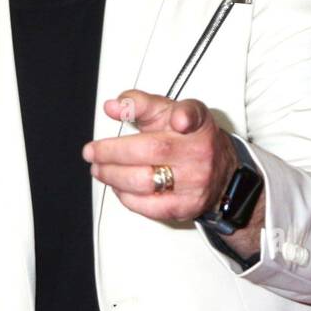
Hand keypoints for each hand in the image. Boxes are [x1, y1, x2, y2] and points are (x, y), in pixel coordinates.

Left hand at [82, 89, 236, 221]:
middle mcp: (200, 151)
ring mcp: (195, 182)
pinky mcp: (186, 206)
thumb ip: (139, 104)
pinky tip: (118, 186)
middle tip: (92, 152)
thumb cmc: (186, 139)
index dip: (186, 116)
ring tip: (99, 169)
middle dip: (113, 152)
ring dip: (113, 176)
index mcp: (197, 124)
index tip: (178, 120)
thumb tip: (112, 106)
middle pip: (153, 150)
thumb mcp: (167, 113)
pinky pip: (149, 206)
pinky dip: (126, 196)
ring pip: (146, 181)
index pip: (194, 115)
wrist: (218, 173)